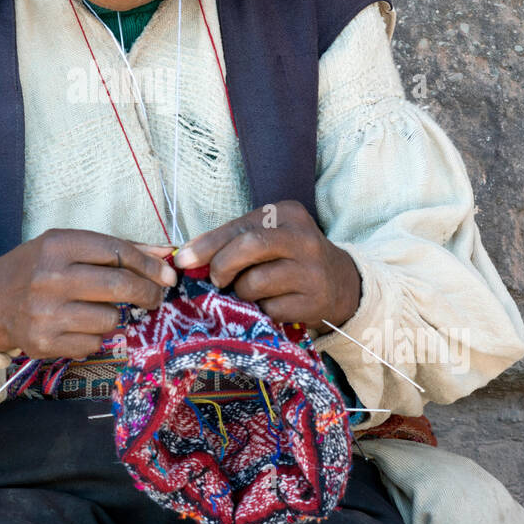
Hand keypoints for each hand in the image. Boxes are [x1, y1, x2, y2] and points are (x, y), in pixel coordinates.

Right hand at [0, 229, 177, 358]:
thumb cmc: (37, 267)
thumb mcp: (67, 246)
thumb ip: (114, 249)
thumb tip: (163, 254)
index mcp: (57, 245)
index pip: (117, 252)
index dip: (149, 265)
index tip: (167, 275)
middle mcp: (49, 278)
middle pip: (118, 286)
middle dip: (147, 292)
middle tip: (156, 297)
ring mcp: (45, 313)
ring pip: (110, 319)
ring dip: (116, 316)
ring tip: (100, 309)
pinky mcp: (44, 343)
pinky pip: (93, 343)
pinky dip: (95, 336)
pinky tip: (80, 325)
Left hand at [171, 200, 361, 330]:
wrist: (340, 282)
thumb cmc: (289, 256)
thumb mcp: (266, 237)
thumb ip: (231, 241)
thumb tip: (186, 257)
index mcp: (287, 213)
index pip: (239, 227)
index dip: (207, 244)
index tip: (183, 260)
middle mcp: (303, 238)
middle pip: (249, 247)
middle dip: (221, 266)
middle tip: (215, 279)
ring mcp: (312, 271)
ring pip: (255, 283)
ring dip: (242, 292)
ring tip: (251, 290)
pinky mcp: (314, 301)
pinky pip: (270, 309)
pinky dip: (262, 310)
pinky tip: (273, 303)